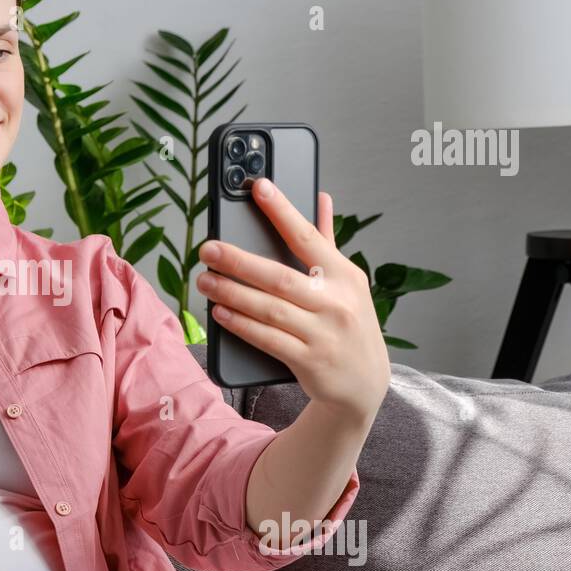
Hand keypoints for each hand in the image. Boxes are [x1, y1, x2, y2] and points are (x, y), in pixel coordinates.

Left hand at [196, 177, 389, 418]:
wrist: (365, 383)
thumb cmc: (348, 323)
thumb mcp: (347, 283)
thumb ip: (326, 242)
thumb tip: (320, 198)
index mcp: (344, 275)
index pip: (308, 237)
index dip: (283, 211)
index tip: (259, 187)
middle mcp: (336, 303)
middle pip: (279, 277)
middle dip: (238, 261)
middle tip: (207, 249)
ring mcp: (323, 334)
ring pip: (269, 309)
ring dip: (232, 293)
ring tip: (205, 280)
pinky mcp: (309, 361)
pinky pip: (267, 339)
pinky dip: (241, 324)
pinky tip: (219, 312)